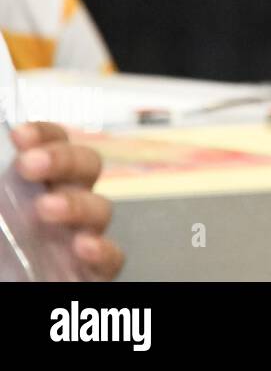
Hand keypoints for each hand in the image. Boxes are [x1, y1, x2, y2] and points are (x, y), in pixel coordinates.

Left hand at [11, 121, 124, 279]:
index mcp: (37, 184)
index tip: (21, 135)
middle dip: (65, 160)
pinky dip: (102, 249)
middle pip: (87, 166)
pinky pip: (113, 256)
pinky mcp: (91, 272)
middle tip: (30, 165)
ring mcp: (80, 236)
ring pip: (101, 208)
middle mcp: (64, 204)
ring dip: (77, 204)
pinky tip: (83, 247)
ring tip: (45, 209)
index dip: (44, 134)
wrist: (3, 284)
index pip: (54, 143)